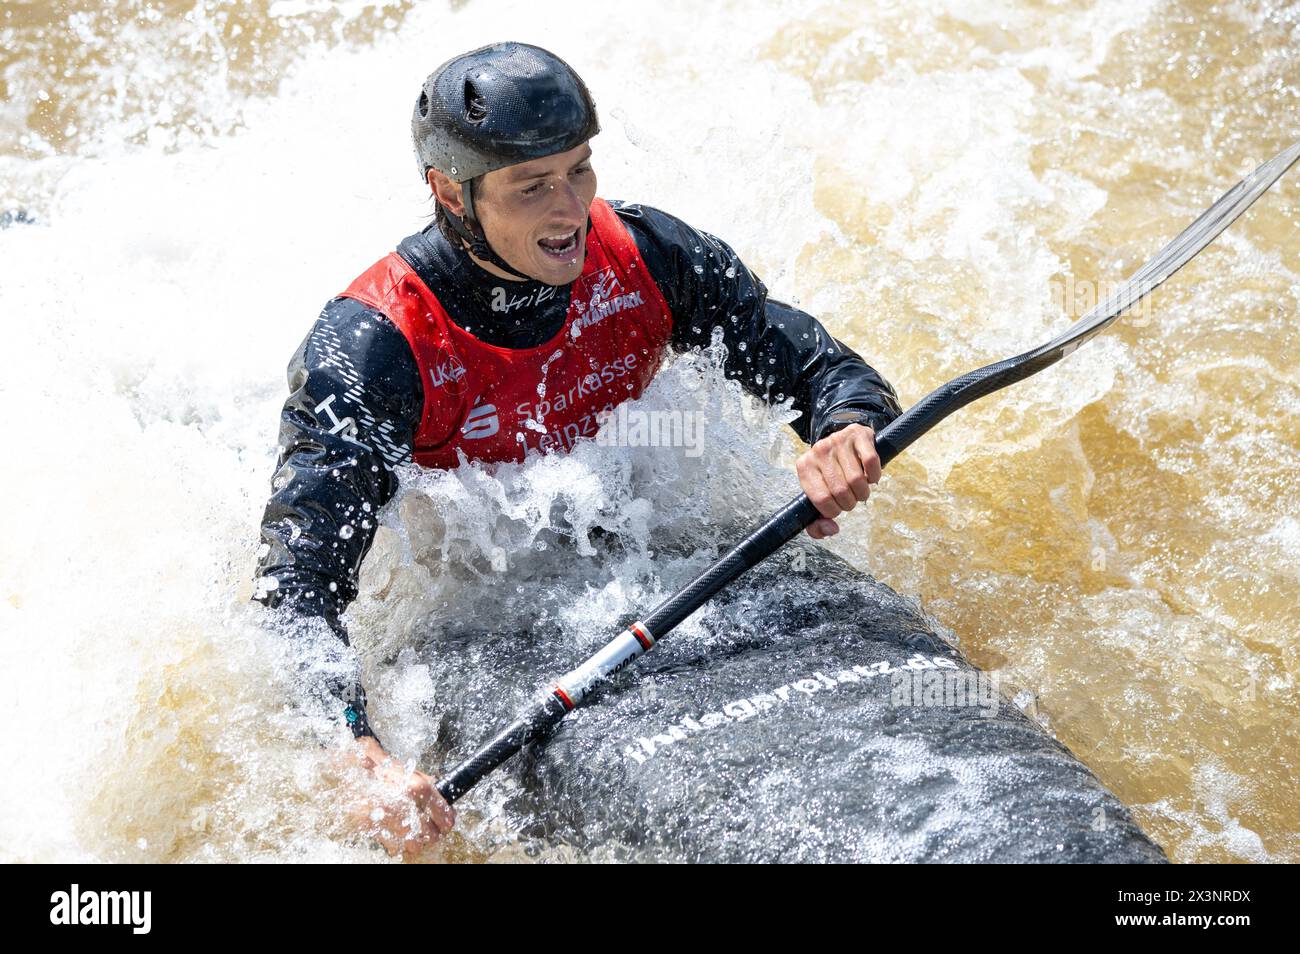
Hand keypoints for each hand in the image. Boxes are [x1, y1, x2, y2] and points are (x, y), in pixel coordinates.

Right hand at [342, 735, 455, 856]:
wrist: (347, 769)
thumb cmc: (377, 766)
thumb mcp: (405, 769)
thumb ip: (424, 781)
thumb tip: (439, 791)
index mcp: (417, 787)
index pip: (443, 813)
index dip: (448, 820)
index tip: (448, 822)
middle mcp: (405, 805)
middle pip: (431, 834)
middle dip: (434, 833)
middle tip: (434, 830)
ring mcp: (388, 819)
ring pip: (413, 844)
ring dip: (417, 841)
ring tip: (415, 833)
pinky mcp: (372, 828)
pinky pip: (394, 846)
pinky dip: (398, 843)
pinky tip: (398, 834)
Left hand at [795, 423, 881, 539]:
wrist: (842, 441)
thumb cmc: (831, 475)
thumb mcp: (818, 496)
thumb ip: (817, 523)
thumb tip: (832, 529)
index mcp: (804, 467)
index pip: (821, 499)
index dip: (834, 511)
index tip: (837, 508)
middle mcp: (819, 451)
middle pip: (840, 491)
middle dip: (849, 503)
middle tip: (850, 499)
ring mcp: (838, 440)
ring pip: (856, 479)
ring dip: (862, 492)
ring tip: (859, 489)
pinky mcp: (859, 435)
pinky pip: (871, 463)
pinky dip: (874, 476)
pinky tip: (869, 476)